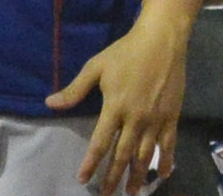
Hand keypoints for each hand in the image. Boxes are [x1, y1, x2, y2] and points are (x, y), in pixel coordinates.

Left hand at [47, 10, 190, 193]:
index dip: (91, 163)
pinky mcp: (172, 118)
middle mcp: (135, 119)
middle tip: (106, 194)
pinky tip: (161, 175)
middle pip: (123, 155)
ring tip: (132, 192)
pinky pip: (169, 146)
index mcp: (114, 107)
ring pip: (145, 156)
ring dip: (138, 176)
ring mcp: (156, 120)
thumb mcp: (96, 67)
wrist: (160, 42)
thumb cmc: (125, 52)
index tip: (83, 179)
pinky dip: (165, 162)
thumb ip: (75, 89)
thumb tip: (50, 103)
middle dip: (113, 177)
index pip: (100, 143)